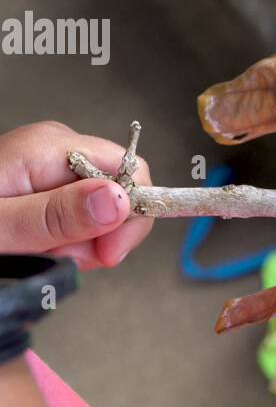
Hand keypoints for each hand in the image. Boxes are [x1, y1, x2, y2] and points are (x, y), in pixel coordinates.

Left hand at [0, 121, 152, 268]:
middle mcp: (59, 149)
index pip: (131, 170)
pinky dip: (71, 238)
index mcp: (51, 148)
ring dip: (85, 241)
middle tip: (70, 258)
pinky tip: (45, 246)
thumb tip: (119, 200)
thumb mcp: (0, 230)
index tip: (109, 253)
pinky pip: (83, 212)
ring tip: (46, 252)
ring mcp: (53, 166)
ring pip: (106, 208)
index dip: (131, 215)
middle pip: (122, 191)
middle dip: (106, 233)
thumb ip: (57, 216)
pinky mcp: (47, 184)